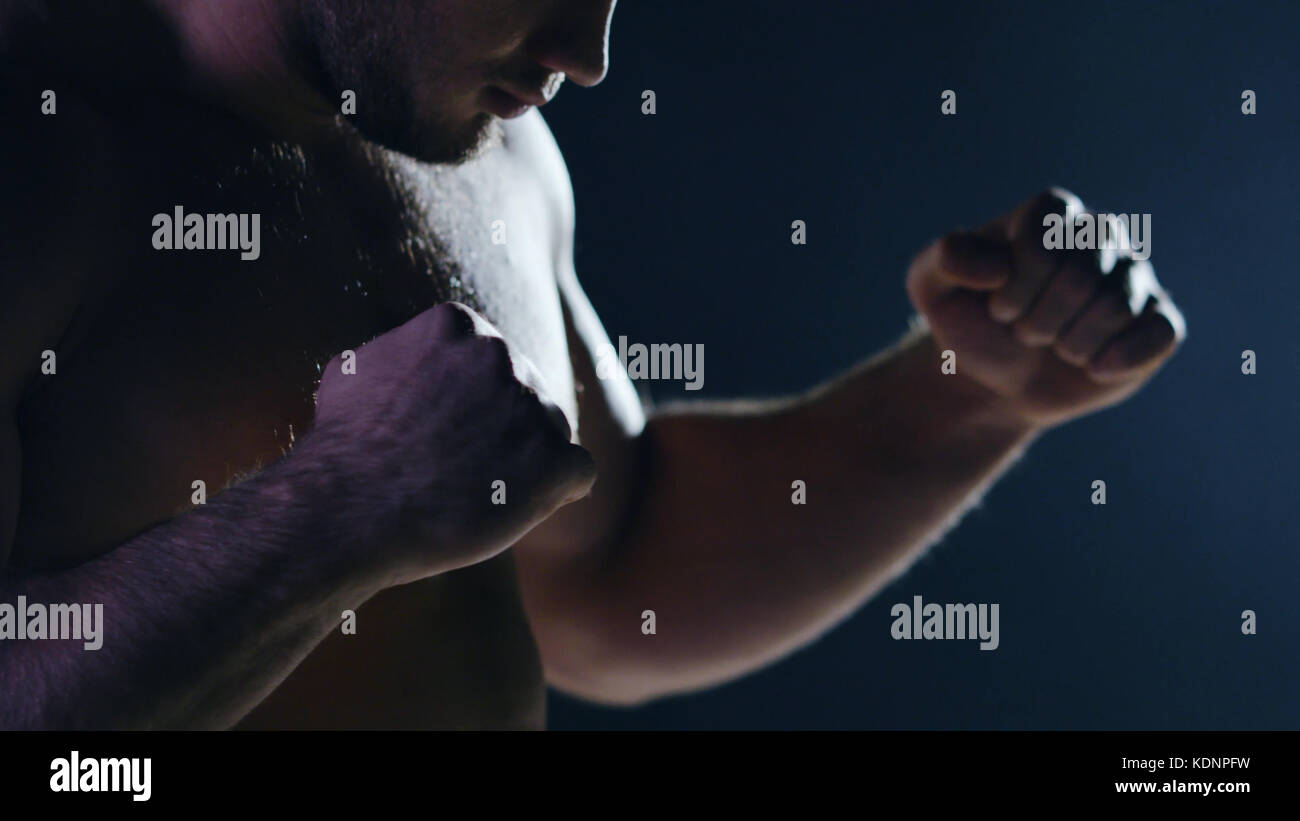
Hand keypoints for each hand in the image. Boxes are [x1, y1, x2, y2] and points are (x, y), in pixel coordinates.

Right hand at [309, 302, 595, 582]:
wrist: (350, 511)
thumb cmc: (344, 448)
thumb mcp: (358, 371)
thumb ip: (404, 353)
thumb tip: (415, 351)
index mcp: (460, 326)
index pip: (490, 363)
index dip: (470, 406)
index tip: (442, 435)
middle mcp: (502, 355)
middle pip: (524, 393)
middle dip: (501, 430)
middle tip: (459, 469)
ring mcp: (533, 405)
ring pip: (550, 432)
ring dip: (525, 461)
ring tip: (474, 492)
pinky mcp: (557, 460)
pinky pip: (577, 474)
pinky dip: (555, 493)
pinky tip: (511, 508)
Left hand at [905, 188, 1184, 428]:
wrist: (996, 379)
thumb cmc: (969, 322)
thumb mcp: (932, 287)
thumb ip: (947, 258)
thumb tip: (999, 266)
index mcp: (1051, 214)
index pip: (1045, 238)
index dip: (1016, 286)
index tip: (998, 307)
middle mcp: (1101, 234)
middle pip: (1081, 275)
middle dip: (1038, 320)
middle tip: (1024, 331)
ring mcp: (1134, 277)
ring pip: (1117, 307)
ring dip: (1069, 344)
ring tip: (1053, 344)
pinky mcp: (1157, 322)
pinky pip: (1162, 333)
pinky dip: (1119, 359)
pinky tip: (1092, 367)